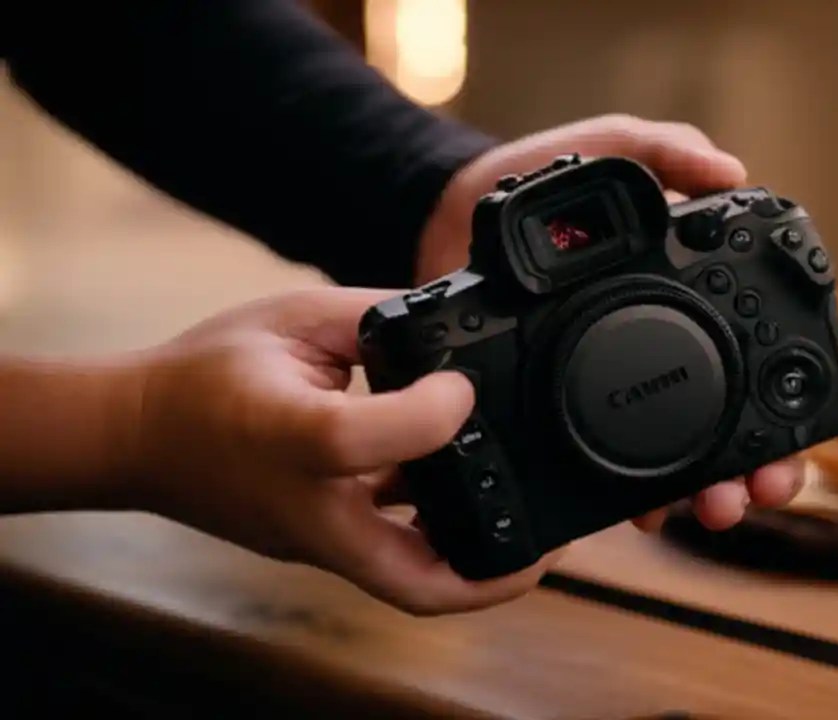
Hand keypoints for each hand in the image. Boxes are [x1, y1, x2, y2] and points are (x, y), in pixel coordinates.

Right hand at [126, 287, 553, 614]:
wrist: (133, 433)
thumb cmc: (207, 375)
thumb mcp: (293, 318)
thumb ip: (376, 319)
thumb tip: (449, 330)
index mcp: (291, 438)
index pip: (364, 439)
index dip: (430, 413)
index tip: (463, 385)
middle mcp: (306, 509)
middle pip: (411, 580)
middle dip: (495, 572)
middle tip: (549, 542)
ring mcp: (312, 540)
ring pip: (405, 577)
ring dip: (471, 557)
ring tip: (527, 518)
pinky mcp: (315, 544)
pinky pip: (387, 553)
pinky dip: (434, 531)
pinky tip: (464, 487)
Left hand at [418, 114, 804, 534]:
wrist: (444, 224)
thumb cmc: (538, 188)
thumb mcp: (605, 149)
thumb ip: (661, 149)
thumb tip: (731, 170)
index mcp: (694, 299)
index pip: (766, 356)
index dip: (793, 401)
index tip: (796, 434)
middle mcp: (671, 355)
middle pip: (742, 427)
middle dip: (762, 469)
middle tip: (758, 489)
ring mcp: (621, 393)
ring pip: (690, 461)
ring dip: (714, 491)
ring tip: (715, 509)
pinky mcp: (568, 419)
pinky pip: (614, 471)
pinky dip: (642, 497)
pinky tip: (649, 512)